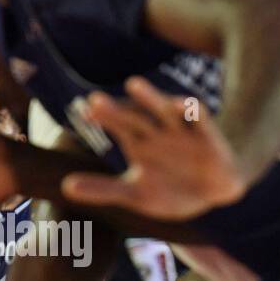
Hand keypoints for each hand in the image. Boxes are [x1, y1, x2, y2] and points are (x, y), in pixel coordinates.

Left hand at [61, 77, 247, 220]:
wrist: (214, 195)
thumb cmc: (171, 190)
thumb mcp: (136, 194)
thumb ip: (103, 189)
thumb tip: (64, 187)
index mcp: (138, 142)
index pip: (115, 125)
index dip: (101, 118)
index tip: (83, 112)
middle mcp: (156, 132)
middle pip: (133, 117)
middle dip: (116, 109)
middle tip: (95, 100)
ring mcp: (181, 132)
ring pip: (163, 110)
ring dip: (150, 98)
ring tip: (133, 85)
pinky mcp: (207, 136)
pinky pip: (199, 118)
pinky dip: (190, 111)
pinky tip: (178, 104)